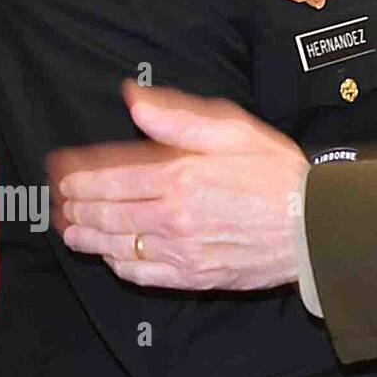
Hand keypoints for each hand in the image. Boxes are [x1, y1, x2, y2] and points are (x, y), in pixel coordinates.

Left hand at [50, 81, 308, 290]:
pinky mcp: (191, 275)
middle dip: (77, 205)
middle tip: (64, 200)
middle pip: (104, 213)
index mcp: (177, 176)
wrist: (313, 225)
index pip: (109, 177)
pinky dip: (117, 263)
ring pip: (114, 245)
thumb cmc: (279, 174)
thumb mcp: (233, 130)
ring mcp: (178, 250)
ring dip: (87, 236)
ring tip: (72, 229)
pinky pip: (139, 273)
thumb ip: (179, 118)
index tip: (64, 171)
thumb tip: (136, 100)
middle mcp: (170, 216)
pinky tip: (111, 255)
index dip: (79, 175)